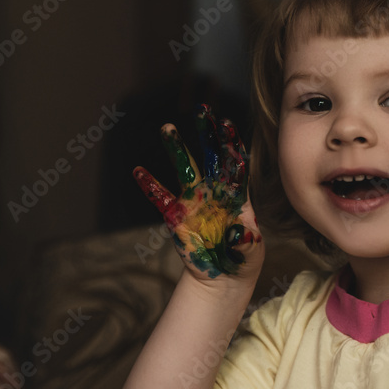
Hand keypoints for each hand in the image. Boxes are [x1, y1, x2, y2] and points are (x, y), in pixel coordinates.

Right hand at [133, 105, 263, 281]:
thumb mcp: (250, 252)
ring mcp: (194, 202)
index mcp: (237, 195)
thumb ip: (245, 241)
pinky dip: (150, 186)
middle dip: (206, 135)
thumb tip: (238, 231)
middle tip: (201, 111)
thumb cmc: (243, 259)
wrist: (224, 278)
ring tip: (167, 128)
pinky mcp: (176, 217)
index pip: (236, 165)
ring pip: (185, 170)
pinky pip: (161, 199)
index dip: (231, 145)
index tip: (227, 123)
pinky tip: (138, 171)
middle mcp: (215, 192)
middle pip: (211, 158)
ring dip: (177, 149)